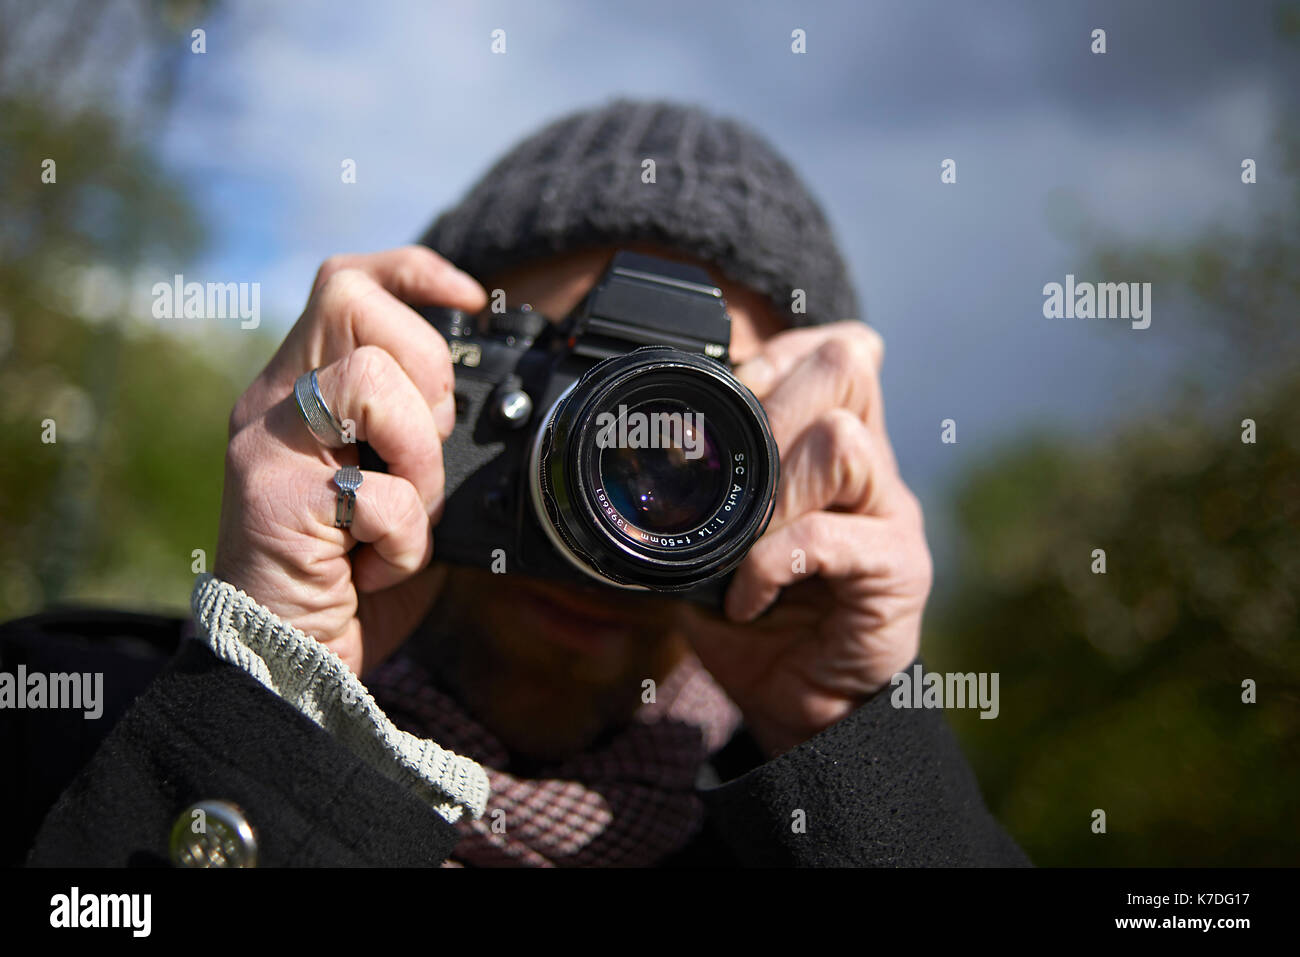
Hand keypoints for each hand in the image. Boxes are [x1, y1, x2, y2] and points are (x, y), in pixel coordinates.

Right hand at [214, 246, 486, 675]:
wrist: (289, 664)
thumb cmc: (349, 582)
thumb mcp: (399, 494)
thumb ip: (421, 442)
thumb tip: (478, 411)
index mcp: (303, 393)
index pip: (345, 283)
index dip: (412, 271)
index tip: (471, 298)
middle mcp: (273, 406)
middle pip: (350, 302)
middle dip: (425, 369)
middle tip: (425, 448)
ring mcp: (266, 448)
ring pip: (367, 381)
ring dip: (419, 460)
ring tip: (407, 518)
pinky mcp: (271, 499)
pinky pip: (374, 490)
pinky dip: (403, 538)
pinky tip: (380, 568)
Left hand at [681, 322, 932, 757]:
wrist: (806, 704)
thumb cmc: (760, 618)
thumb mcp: (717, 542)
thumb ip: (705, 492)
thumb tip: (644, 450)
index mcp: (838, 444)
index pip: (833, 349)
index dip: (778, 354)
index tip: (730, 397)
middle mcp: (872, 467)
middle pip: (844, 367)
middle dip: (770, 403)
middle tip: (733, 467)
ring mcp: (891, 514)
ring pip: (840, 442)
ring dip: (771, 489)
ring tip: (742, 540)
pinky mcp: (896, 570)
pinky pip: (826, 538)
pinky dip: (770, 563)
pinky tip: (746, 596)